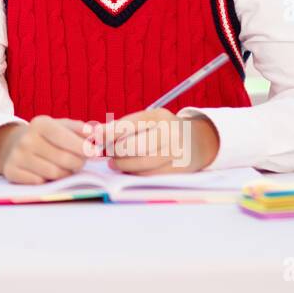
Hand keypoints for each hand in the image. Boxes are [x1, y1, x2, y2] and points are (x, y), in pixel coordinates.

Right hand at [0, 116, 89, 183]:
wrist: (12, 144)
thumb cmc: (44, 136)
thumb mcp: (60, 126)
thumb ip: (80, 128)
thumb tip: (97, 133)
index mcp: (41, 124)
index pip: (67, 138)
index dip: (84, 148)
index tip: (94, 154)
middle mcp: (27, 139)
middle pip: (64, 159)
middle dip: (77, 163)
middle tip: (79, 162)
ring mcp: (17, 156)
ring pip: (54, 173)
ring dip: (65, 174)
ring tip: (64, 167)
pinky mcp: (11, 171)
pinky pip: (39, 183)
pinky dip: (47, 181)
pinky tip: (47, 174)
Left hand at [91, 109, 219, 173]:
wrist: (197, 142)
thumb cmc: (162, 130)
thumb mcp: (148, 120)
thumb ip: (123, 126)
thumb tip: (96, 134)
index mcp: (159, 117)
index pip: (129, 125)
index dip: (109, 132)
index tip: (96, 137)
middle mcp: (170, 133)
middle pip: (133, 147)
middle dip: (115, 152)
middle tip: (108, 154)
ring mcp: (176, 153)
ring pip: (140, 164)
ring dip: (123, 165)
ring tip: (115, 163)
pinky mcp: (178, 170)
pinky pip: (149, 175)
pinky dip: (135, 174)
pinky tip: (130, 170)